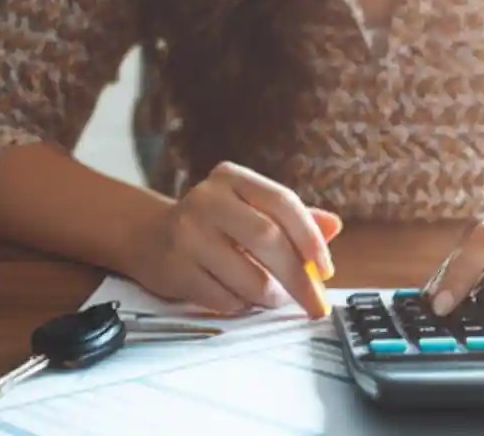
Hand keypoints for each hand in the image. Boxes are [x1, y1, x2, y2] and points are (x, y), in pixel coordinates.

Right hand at [127, 162, 342, 318]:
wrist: (149, 235)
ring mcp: (187, 233)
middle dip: (299, 278)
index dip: (311, 238)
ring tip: (272, 297)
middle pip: (268, 239)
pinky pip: (225, 299)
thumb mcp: (250, 209)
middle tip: (314, 304)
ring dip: (270, 296)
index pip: (283, 203)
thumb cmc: (214, 224)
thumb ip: (292, 219)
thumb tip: (334, 227)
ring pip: (249, 277)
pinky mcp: (174, 268)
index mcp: (232, 178)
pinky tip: (238, 297)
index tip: (327, 269)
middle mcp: (207, 199)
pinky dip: (241, 305)